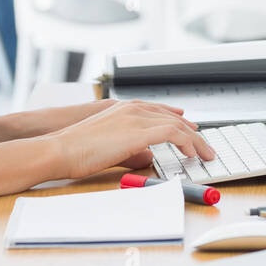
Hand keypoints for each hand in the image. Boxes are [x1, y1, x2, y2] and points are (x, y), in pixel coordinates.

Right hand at [49, 100, 216, 178]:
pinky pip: (173, 133)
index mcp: (123, 109)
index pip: (158, 111)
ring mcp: (136, 117)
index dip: (178, 120)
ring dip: (195, 140)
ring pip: (178, 125)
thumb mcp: (110, 146)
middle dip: (192, 133)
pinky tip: (191, 153)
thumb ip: (132, 149)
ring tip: (205, 154)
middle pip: (172, 118)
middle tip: (204, 146)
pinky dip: (187, 142)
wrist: (60, 149)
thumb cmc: (77, 151)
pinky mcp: (139, 131)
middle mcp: (132, 109)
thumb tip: (150, 157)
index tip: (190, 129)